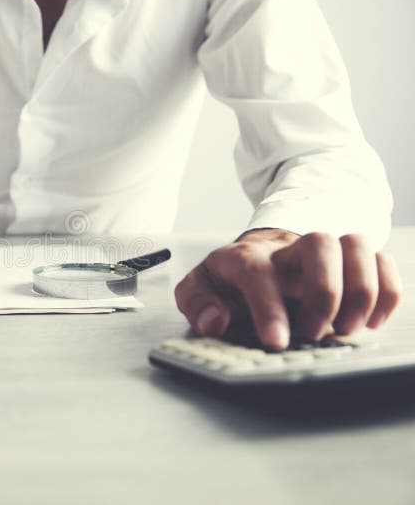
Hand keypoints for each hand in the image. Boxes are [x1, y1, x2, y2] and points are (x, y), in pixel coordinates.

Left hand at [174, 229, 401, 348]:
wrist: (253, 256)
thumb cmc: (228, 280)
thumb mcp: (198, 289)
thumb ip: (197, 303)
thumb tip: (215, 320)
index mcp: (245, 257)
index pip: (259, 271)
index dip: (268, 306)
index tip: (276, 341)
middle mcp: (288, 249)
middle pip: (320, 243)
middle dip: (324, 292)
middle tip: (314, 333)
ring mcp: (323, 253)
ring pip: (356, 244)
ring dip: (361, 289)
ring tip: (346, 329)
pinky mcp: (350, 262)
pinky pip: (381, 261)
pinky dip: (386, 291)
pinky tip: (371, 321)